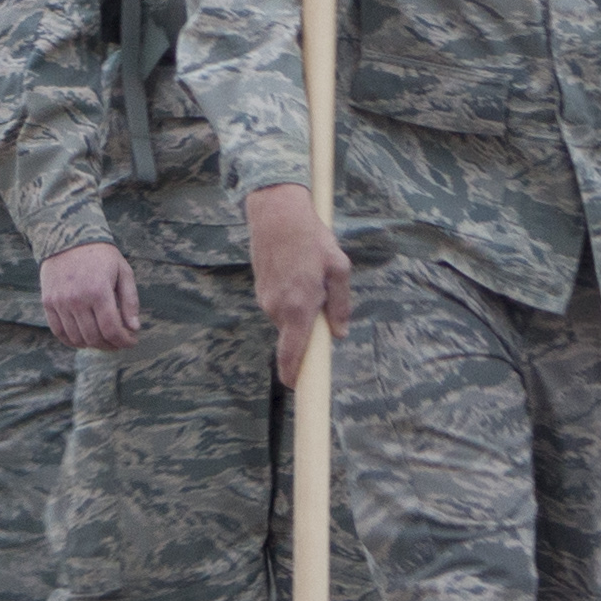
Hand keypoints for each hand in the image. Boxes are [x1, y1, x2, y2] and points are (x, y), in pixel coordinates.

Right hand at [41, 241, 144, 353]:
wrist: (68, 237)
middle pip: (94, 337)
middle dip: (111, 345)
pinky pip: (59, 332)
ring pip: (77, 338)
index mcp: (98, 291)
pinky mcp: (48, 302)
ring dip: (93, 345)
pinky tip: (84, 340)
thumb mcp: (123, 271)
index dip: (124, 341)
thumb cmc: (101, 255)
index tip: (132, 341)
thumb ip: (130, 301)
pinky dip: (72, 341)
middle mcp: (77, 299)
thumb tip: (134, 328)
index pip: (111, 329)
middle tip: (119, 342)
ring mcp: (60, 302)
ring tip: (104, 340)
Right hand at [243, 183, 353, 388]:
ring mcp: (265, 300)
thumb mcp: (339, 268)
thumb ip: (340, 304)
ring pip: (287, 319)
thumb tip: (339, 333)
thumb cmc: (312, 238)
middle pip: (293, 337)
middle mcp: (278, 309)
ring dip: (300, 310)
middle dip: (307, 329)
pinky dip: (290, 298)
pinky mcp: (260, 290)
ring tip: (310, 276)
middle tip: (323, 299)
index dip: (294, 375)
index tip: (298, 387)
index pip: (292, 354)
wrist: (276, 213)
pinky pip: (279, 305)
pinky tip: (297, 271)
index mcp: (299, 307)